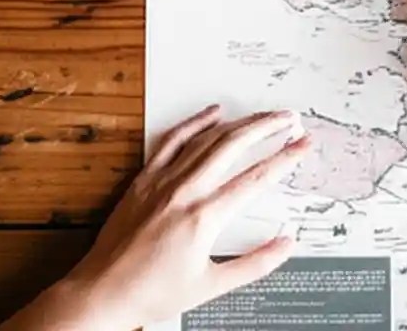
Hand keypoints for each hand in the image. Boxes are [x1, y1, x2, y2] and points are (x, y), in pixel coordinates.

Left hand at [0, 106, 309, 330]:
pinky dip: (195, 123)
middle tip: (290, 120)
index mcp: (204, 218)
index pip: (256, 178)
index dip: (285, 158)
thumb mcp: (212, 285)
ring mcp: (162, 182)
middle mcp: (184, 192)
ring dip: (240, 123)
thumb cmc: (152, 293)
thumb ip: (255, 263)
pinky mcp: (144, 180)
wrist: (103, 292)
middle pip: (235, 146)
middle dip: (267, 127)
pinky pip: (172, 141)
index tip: (303, 145)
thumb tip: (286, 245)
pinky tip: (212, 113)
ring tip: (263, 116)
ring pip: (208, 139)